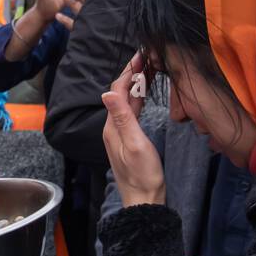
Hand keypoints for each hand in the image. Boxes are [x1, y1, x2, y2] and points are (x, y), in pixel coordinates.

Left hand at [101, 53, 164, 206]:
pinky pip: (130, 112)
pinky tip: (144, 93)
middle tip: (146, 57)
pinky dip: (138, 98)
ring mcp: (119, 133)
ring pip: (125, 102)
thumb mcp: (135, 144)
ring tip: (148, 68)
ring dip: (135, 85)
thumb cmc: (143, 175)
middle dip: (132, 74)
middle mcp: (112, 128)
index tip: (140, 56)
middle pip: (120, 94)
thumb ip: (122, 118)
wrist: (144, 200)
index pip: (117, 91)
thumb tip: (108, 93)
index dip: (128, 72)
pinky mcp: (128, 139)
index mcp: (112, 127)